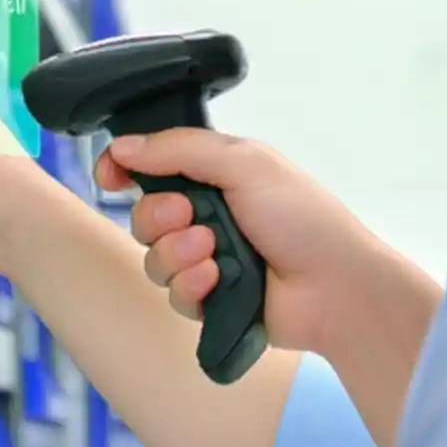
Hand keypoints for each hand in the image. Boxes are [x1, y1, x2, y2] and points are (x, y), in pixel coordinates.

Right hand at [98, 129, 378, 354]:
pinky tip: (218, 281)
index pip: (150, 166)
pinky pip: (173, 294)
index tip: (109, 176)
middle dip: (158, 216)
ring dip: (178, 253)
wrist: (336, 288)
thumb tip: (122, 146)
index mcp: (214, 175)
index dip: (122, 169)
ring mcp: (206, 259)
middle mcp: (205, 215)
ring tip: (214, 252)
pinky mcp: (209, 300)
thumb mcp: (243, 162)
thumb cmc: (302, 217)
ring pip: (154, 257)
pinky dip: (192, 285)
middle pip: (143, 215)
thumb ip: (178, 149)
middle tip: (191, 215)